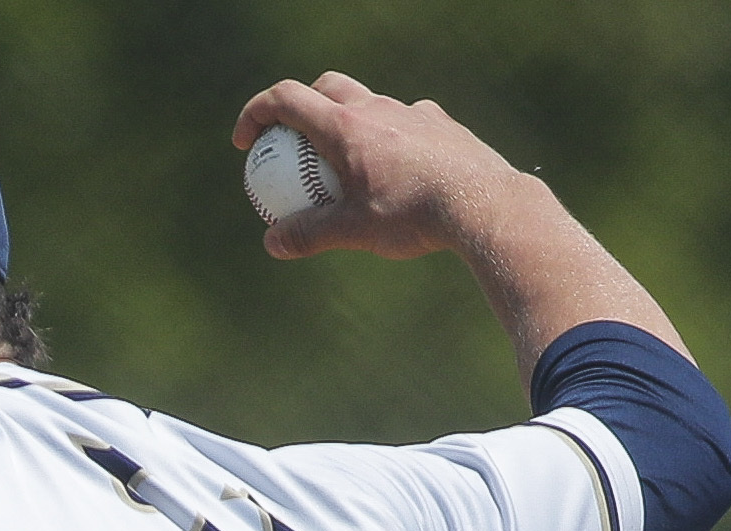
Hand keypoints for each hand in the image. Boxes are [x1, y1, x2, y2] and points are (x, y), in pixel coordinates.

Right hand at [232, 74, 528, 262]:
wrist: (484, 204)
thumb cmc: (413, 216)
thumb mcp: (354, 232)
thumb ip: (309, 234)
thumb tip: (273, 243)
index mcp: (345, 127)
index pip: (286, 99)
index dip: (256, 113)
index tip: (246, 142)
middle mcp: (376, 109)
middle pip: (326, 87)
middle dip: (302, 106)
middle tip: (294, 142)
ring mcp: (412, 112)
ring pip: (369, 103)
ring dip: (348, 123)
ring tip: (350, 166)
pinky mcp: (441, 123)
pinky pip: (406, 121)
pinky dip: (389, 138)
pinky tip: (398, 170)